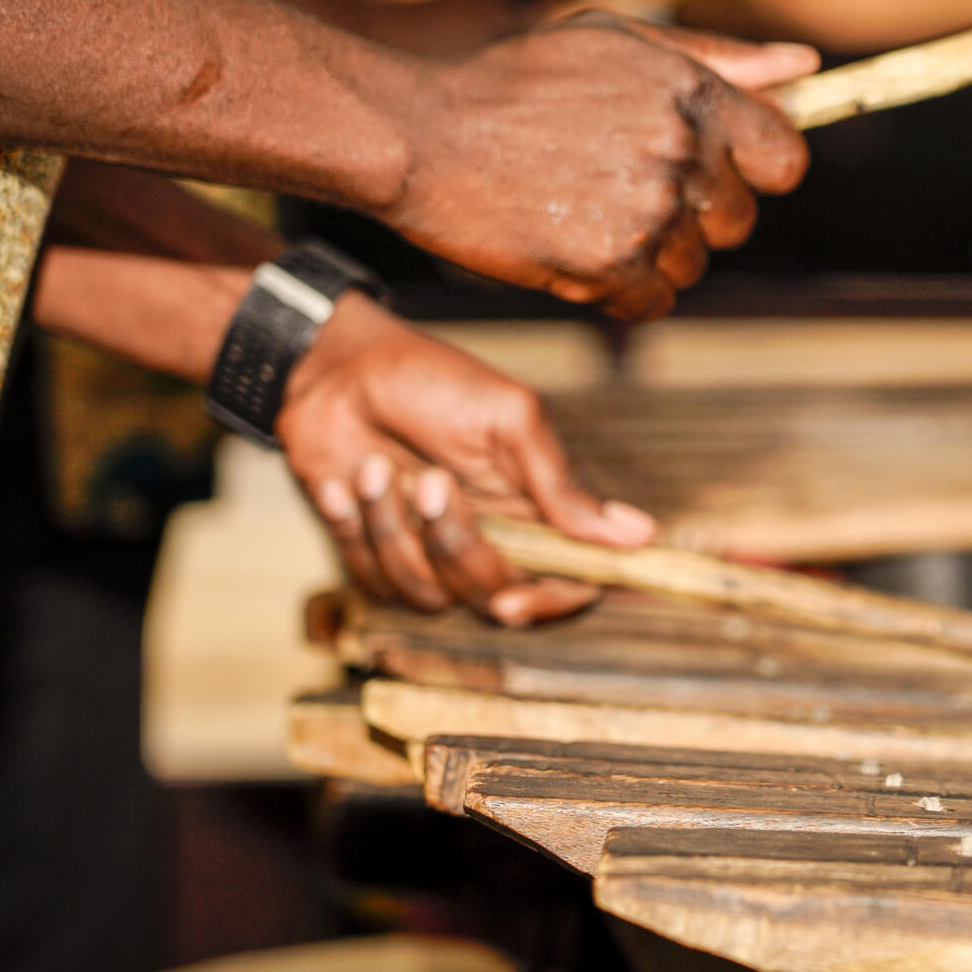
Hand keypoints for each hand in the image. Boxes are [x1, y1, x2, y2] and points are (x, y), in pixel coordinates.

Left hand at [277, 294, 652, 623]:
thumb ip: (561, 481)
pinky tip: (343, 481)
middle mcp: (487, 538)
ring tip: (373, 465)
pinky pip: (369, 580)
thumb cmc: (430, 380)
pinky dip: (351, 526)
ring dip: (391, 526)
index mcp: (531, 508)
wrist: (333, 368)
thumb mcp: (508, 417)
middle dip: (452, 544)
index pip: (564, 583)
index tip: (512, 603)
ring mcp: (426, 551)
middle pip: (490, 592)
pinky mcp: (371, 553)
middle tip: (428, 479)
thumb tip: (638, 533)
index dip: (547, 603)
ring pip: (424, 593)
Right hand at [386, 11, 815, 319]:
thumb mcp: (615, 39)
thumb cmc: (513, 81)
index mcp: (690, 91)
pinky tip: (573, 250)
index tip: (717, 173)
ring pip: (692, 265)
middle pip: (736, 220)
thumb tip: (806, 68)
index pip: (784, 157)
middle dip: (691, 215)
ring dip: (650, 254)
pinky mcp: (607, 265)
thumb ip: (718, 57)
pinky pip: (651, 303)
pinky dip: (618, 291)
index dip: (754, 171)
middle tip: (621, 189)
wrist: (420, 136)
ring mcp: (646, 211)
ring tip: (586, 213)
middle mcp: (678, 150)